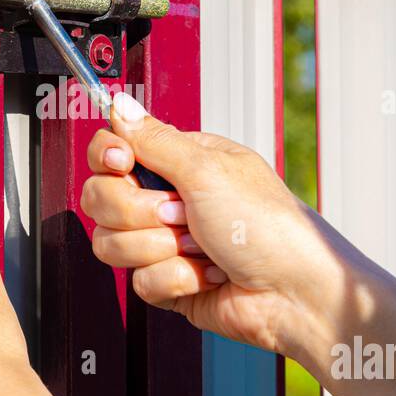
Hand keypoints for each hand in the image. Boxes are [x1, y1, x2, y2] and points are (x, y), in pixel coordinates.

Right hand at [81, 92, 359, 357]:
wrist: (294, 291)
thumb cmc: (267, 225)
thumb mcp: (207, 170)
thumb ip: (154, 140)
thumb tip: (119, 104)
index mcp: (178, 163)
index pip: (112, 151)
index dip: (108, 159)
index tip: (123, 163)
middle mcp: (167, 200)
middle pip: (101, 198)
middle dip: (140, 211)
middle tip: (181, 212)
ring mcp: (164, 243)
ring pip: (113, 243)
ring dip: (162, 248)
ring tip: (202, 247)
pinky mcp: (167, 283)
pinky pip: (140, 282)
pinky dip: (177, 279)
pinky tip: (209, 275)